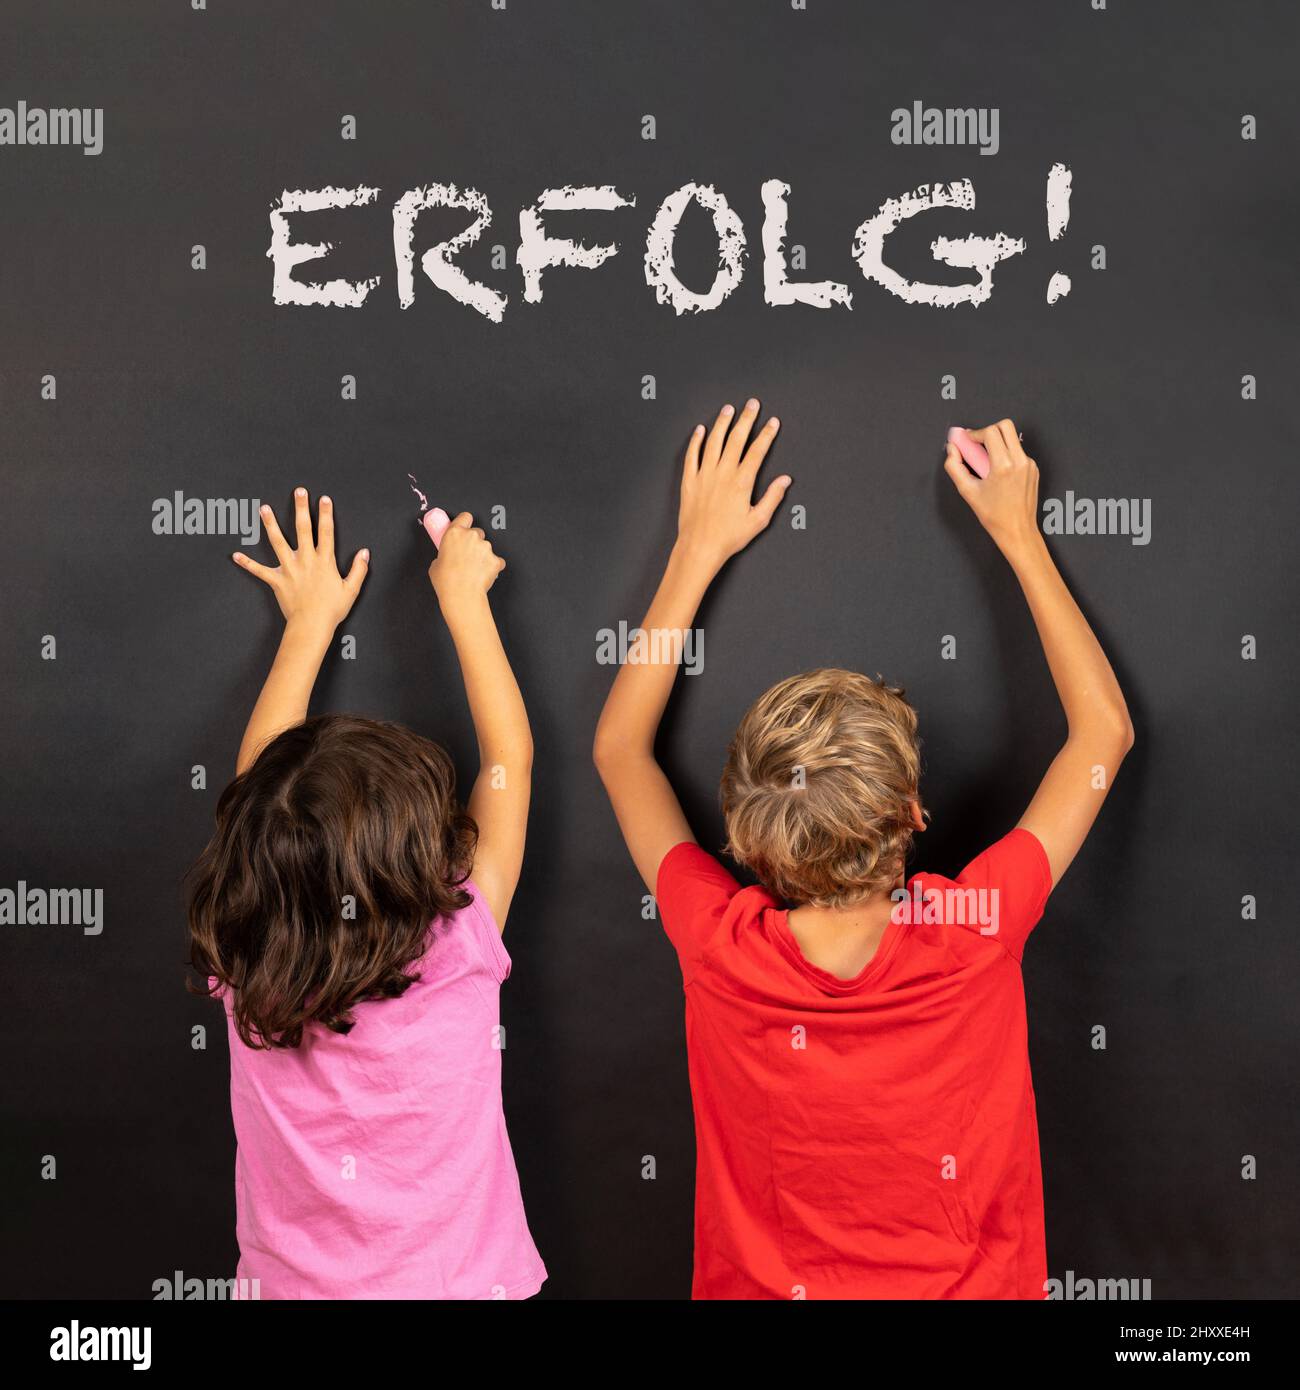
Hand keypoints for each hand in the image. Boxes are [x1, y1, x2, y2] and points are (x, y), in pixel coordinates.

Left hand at [232, 488, 368, 630]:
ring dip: (270, 524)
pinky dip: (248, 564)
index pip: (326, 532)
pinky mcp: (277, 580)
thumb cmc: (332, 609)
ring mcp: (290, 569)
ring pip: (278, 542)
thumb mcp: (352, 589)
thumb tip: (365, 553)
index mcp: (324, 561)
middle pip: (303, 529)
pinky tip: (236, 556)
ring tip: (264, 508)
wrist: (312, 625)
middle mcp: (306, 560)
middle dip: (301, 508)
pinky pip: (260, 571)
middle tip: (298, 491)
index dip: (326, 514)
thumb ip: (359, 569)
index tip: (324, 499)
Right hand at [429, 512, 505, 612]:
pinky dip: (492, 567)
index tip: (465, 528)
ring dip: (483, 556)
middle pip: (478, 532)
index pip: (465, 517)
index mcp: (454, 533)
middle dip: (474, 542)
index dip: (465, 523)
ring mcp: (486, 547)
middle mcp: (472, 536)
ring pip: (487, 547)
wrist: (461, 595)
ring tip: (474, 570)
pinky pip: (497, 561)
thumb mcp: (436, 563)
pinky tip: (483, 575)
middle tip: (468, 556)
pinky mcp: (496, 559)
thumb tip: (448, 558)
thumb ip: (444, 554)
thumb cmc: (446, 581)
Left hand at [676, 399, 789, 573]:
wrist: (700, 546)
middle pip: (736, 439)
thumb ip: (773, 497)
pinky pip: (692, 455)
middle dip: (746, 419)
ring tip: (728, 409)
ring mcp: (704, 475)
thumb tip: (785, 480)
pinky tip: (700, 430)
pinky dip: (696, 440)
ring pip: (714, 441)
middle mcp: (723, 473)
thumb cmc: (729, 537)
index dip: (767, 434)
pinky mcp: (689, 481)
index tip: (773, 422)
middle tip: (752, 404)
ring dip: (722, 423)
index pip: (758, 450)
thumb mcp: (758, 521)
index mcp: (742, 482)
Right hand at [944, 418, 1040, 553]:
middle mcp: (1020, 461)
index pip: (991, 432)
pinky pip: (1018, 452)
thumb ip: (954, 467)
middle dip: (988, 430)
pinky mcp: (1033, 468)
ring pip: (1012, 439)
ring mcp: (1029, 464)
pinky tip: (998, 473)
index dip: (975, 433)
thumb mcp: (967, 491)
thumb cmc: (994, 515)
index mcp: (1004, 465)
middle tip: (978, 444)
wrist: (1017, 530)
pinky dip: (1006, 455)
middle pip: (1006, 426)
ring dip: (997, 443)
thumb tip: (951, 450)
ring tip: (986, 463)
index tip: (967, 440)